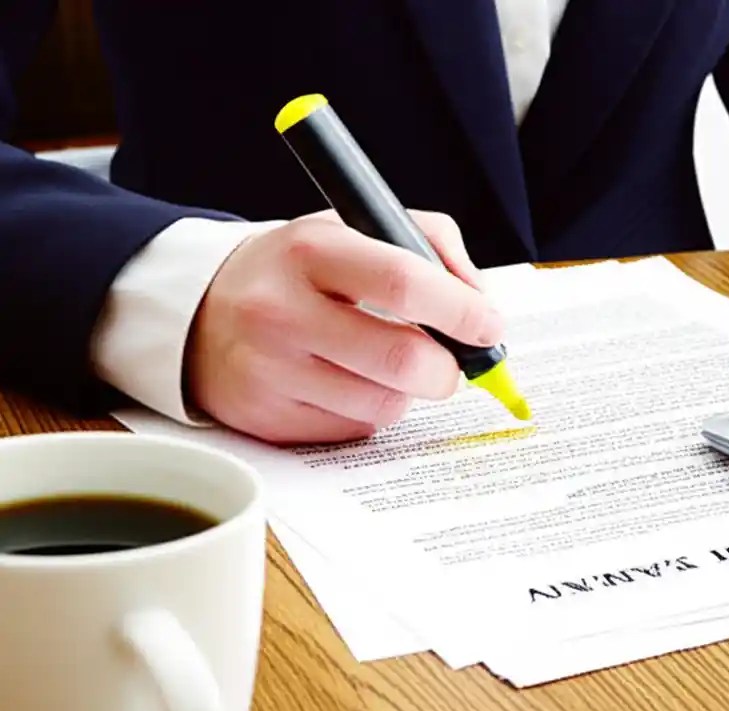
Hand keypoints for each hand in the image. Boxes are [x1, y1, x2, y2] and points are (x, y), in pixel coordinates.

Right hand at [187, 210, 498, 444]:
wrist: (203, 311)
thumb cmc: (302, 270)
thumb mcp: (357, 228)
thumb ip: (429, 243)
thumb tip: (479, 300)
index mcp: (311, 250)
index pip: (403, 282)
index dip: (461, 309)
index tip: (488, 325)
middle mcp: (281, 310)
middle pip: (400, 359)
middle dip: (448, 368)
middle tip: (454, 362)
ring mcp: (269, 371)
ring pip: (383, 402)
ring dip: (408, 390)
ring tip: (388, 363)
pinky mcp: (266, 418)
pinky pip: (354, 427)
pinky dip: (370, 408)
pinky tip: (348, 381)